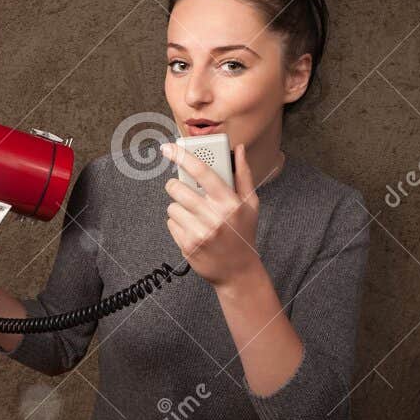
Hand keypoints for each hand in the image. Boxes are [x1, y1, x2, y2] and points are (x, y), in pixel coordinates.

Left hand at [160, 142, 262, 287]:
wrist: (239, 271)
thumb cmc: (243, 233)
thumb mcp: (250, 204)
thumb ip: (243, 175)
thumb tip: (239, 150)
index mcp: (231, 203)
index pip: (202, 172)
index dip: (183, 156)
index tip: (169, 148)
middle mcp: (215, 217)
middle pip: (178, 188)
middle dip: (176, 186)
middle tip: (184, 190)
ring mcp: (200, 232)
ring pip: (171, 206)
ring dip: (179, 208)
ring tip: (195, 216)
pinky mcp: (187, 245)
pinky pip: (170, 223)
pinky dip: (178, 224)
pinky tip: (193, 229)